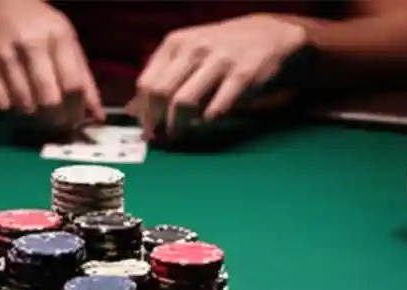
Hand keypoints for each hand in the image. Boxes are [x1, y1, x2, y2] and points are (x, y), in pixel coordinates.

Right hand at [0, 0, 102, 127]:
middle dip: (55, 116)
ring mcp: (7, 54)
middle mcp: (32, 43)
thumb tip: (98, 115)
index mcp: (59, 36)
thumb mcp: (69, 42)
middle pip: (48, 98)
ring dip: (33, 111)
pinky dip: (12, 106)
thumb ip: (85, 79)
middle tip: (55, 119)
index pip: (72, 84)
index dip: (75, 108)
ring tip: (36, 105)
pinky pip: (2, 101)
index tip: (74, 117)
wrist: (2, 2)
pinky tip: (16, 98)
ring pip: (24, 102)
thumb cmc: (42, 25)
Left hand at [131, 15, 306, 140]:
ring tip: (181, 133)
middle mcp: (194, 49)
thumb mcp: (189, 52)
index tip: (148, 129)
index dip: (144, 112)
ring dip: (179, 126)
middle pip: (160, 94)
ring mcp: (219, 61)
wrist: (269, 35)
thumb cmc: (221, 51)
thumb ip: (166, 77)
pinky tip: (207, 122)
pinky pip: (216, 108)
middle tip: (162, 136)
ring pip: (183, 102)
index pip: (146, 83)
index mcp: (175, 43)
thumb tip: (138, 113)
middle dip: (157, 122)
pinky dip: (207, 122)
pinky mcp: (242, 75)